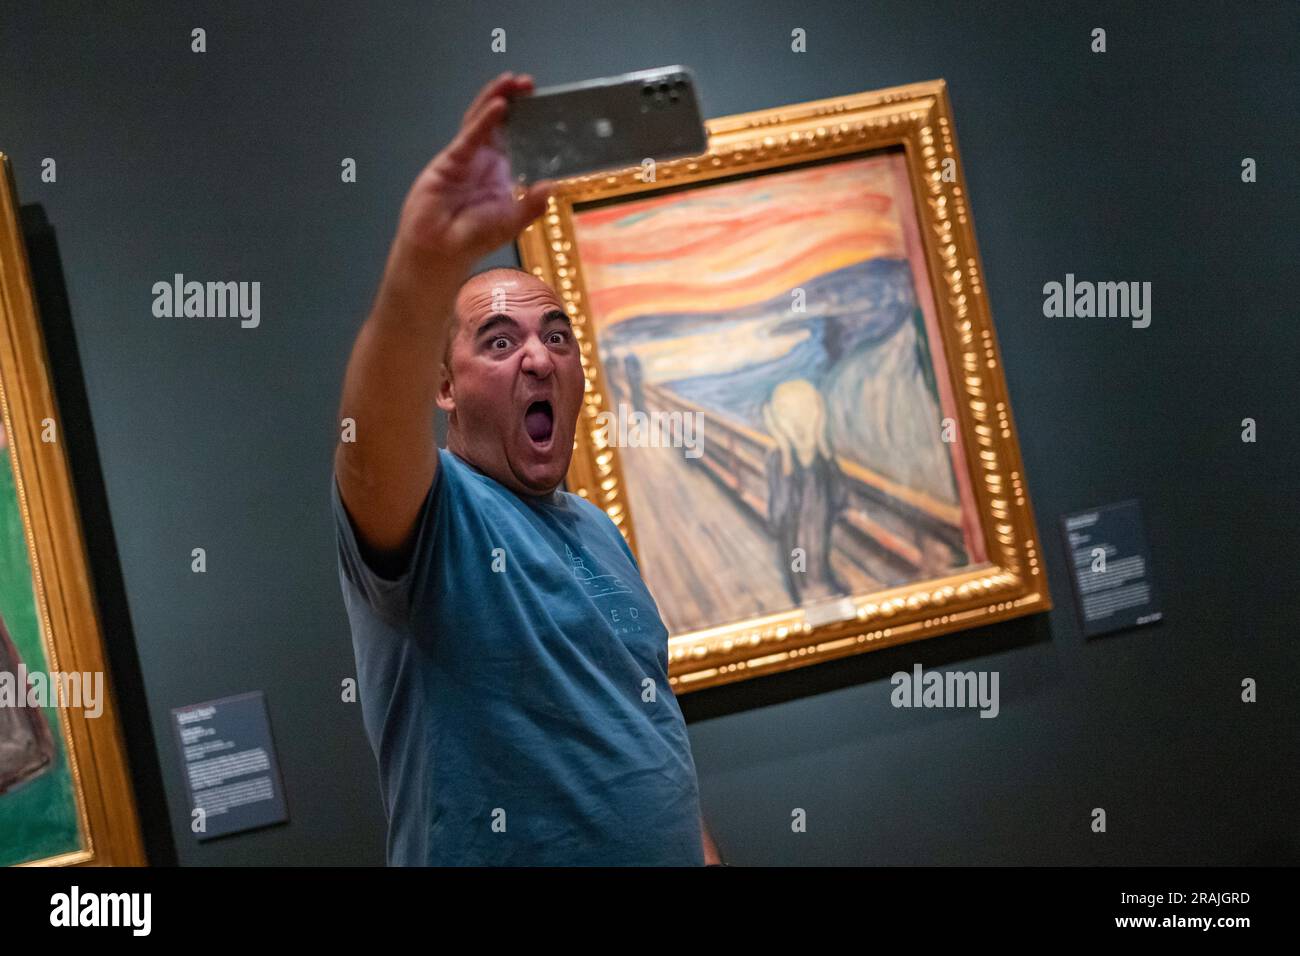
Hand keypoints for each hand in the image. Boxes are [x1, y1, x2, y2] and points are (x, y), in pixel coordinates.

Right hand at [394, 71, 553, 267]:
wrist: (440, 251)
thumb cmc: (472, 238)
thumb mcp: (511, 222)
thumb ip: (531, 205)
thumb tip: (551, 186)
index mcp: (500, 170)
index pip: (517, 136)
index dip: (528, 119)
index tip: (544, 103)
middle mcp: (484, 159)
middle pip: (499, 122)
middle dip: (513, 100)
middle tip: (528, 83)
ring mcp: (466, 157)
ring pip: (481, 120)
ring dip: (496, 99)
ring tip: (512, 83)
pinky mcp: (450, 161)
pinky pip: (470, 136)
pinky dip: (484, 121)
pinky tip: (498, 108)